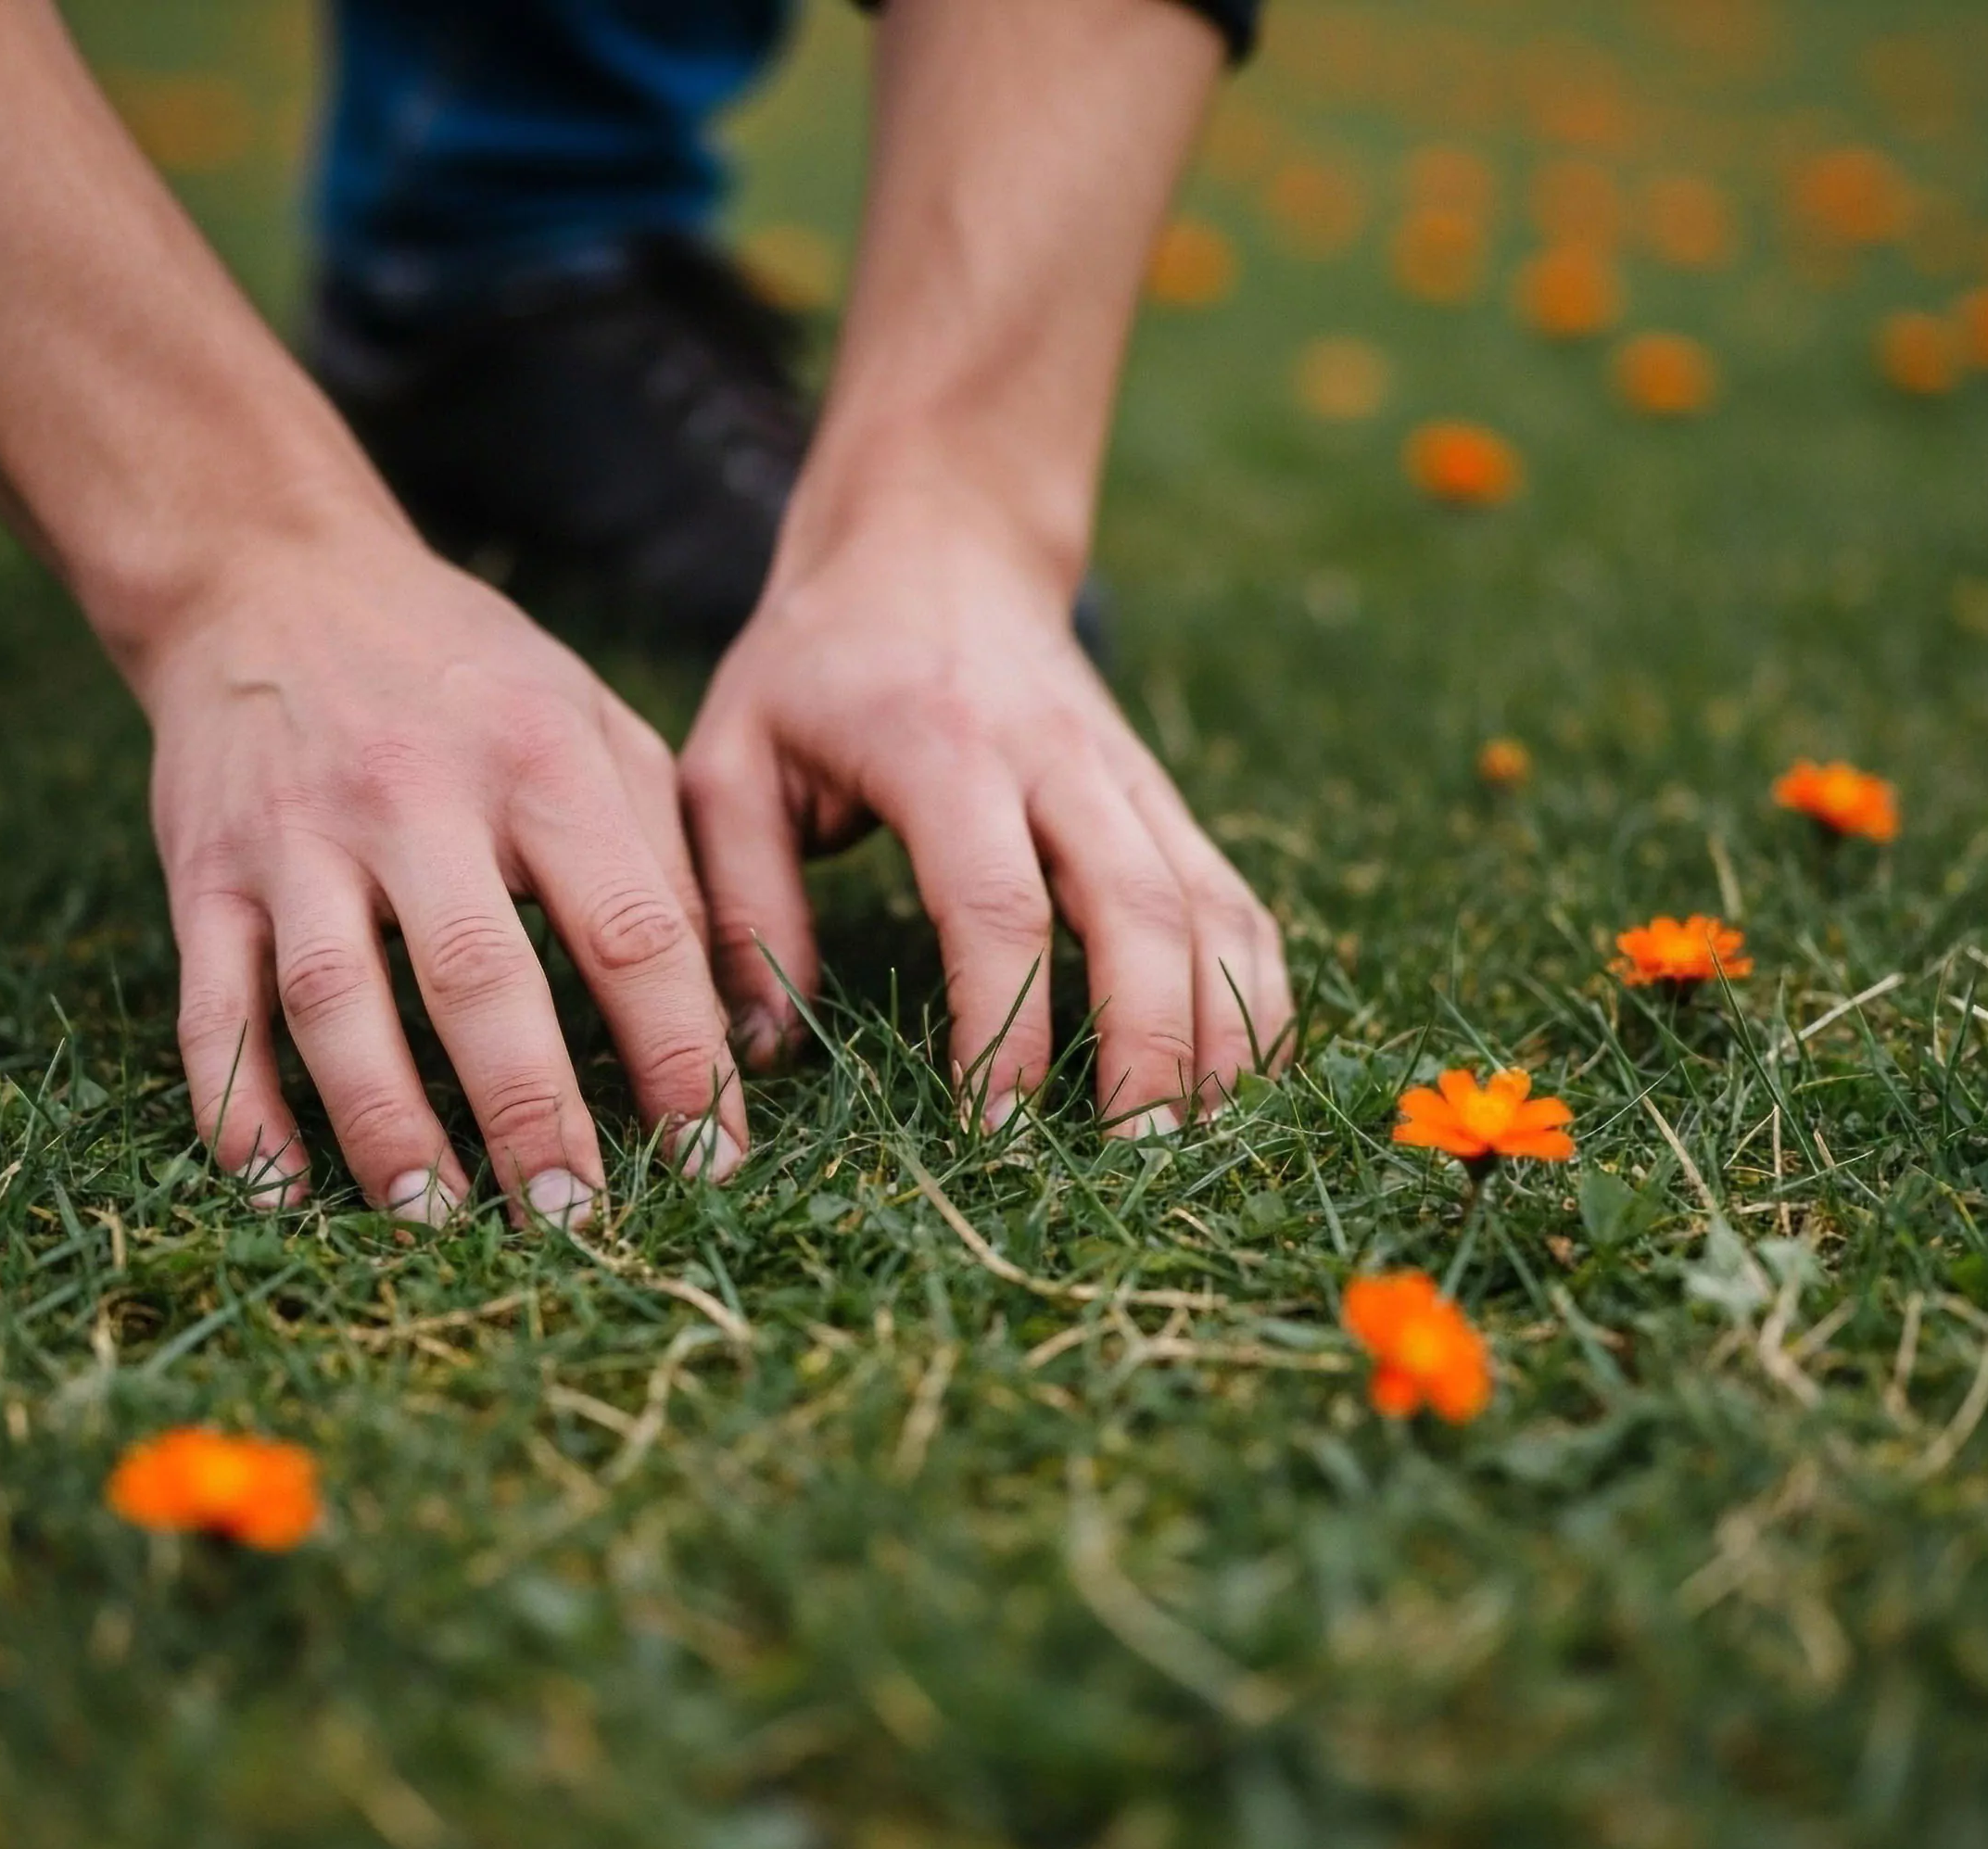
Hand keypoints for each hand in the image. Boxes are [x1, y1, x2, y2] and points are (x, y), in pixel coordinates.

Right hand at [141, 548, 744, 1221]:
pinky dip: (243, 1108)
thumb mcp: (594, 722)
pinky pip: (215, 1006)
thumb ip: (668, 856)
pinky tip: (280, 1191)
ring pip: (338, 1003)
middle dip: (533, 1117)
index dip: (678, 1055)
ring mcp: (297, 838)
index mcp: (541, 761)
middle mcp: (416, 797)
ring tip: (436, 1223)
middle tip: (577, 1224)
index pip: (630, 929)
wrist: (270, 579)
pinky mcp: (202, 873)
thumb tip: (741, 1023)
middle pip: (480, 979)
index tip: (711, 1161)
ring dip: (388, 1128)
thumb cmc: (468, 677)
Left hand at [679, 523, 1289, 1132]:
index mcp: (940, 747)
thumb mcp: (730, 759)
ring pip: (1211, 907)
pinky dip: (1257, 993)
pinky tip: (1246, 1084)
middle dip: (1149, 1047)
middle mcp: (1058, 759)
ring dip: (1222, 1033)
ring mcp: (1130, 777)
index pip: (997, 904)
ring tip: (1199, 1147)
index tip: (997, 1134)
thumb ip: (739, 903)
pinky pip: (1235, 900)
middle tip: (1133, 1167)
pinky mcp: (1166, 799)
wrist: (935, 544)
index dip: (1009, 1026)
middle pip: (1139, 909)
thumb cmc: (814, 670)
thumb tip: (762, 1052)